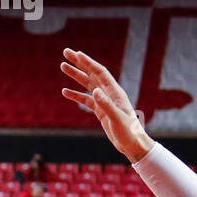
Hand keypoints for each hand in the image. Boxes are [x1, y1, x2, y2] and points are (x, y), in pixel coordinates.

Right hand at [61, 48, 153, 162]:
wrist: (133, 145)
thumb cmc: (129, 132)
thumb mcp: (117, 119)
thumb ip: (106, 105)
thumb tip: (95, 91)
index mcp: (115, 92)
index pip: (99, 72)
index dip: (88, 62)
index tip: (76, 54)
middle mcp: (109, 93)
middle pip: (92, 74)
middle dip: (79, 63)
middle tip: (66, 52)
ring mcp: (104, 101)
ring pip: (87, 84)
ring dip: (75, 75)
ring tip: (62, 66)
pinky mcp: (101, 111)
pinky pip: (85, 100)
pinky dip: (75, 95)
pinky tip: (65, 91)